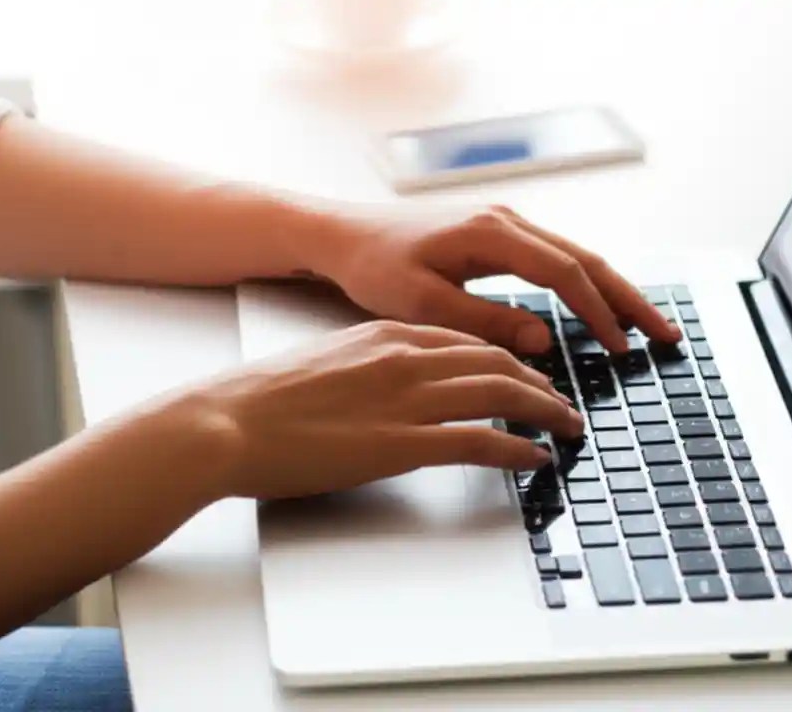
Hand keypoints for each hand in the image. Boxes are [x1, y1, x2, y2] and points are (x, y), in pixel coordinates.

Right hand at [193, 320, 583, 499]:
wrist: (224, 421)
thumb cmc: (263, 399)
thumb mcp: (328, 362)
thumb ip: (373, 367)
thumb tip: (397, 389)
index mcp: (388, 334)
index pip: (469, 340)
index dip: (510, 358)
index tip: (529, 372)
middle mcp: (407, 357)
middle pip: (498, 361)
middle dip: (540, 382)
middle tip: (563, 401)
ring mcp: (408, 399)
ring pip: (501, 394)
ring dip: (545, 411)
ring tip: (567, 427)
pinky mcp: (402, 444)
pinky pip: (481, 440)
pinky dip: (518, 448)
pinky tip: (536, 458)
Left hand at [294, 204, 681, 354]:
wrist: (342, 235)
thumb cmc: (373, 267)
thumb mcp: (423, 303)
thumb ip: (485, 322)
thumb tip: (543, 339)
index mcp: (493, 234)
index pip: (565, 273)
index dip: (598, 312)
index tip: (622, 346)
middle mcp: (508, 221)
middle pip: (586, 258)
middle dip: (629, 298)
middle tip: (666, 333)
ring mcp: (505, 224)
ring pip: (577, 256)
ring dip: (613, 291)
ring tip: (647, 323)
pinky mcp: (498, 235)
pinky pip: (556, 258)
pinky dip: (586, 284)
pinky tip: (599, 306)